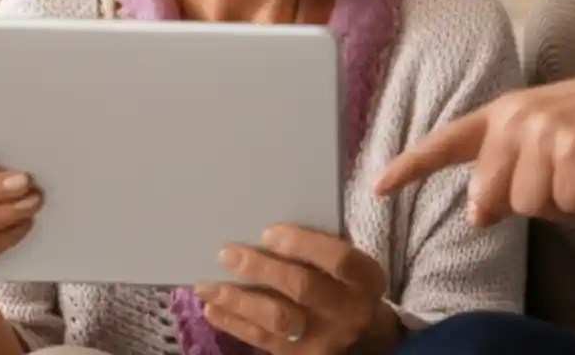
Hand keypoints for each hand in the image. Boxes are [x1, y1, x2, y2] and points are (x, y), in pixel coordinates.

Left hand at [198, 226, 400, 354]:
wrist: (367, 343)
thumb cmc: (350, 290)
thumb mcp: (353, 269)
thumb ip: (324, 250)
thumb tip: (270, 233)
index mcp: (366, 281)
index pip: (339, 259)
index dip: (302, 244)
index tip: (268, 232)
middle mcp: (348, 312)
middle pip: (303, 287)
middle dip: (261, 268)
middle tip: (227, 254)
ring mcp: (324, 340)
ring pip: (277, 318)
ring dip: (238, 299)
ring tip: (207, 285)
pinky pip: (263, 340)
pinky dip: (234, 323)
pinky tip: (213, 308)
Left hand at [376, 71, 574, 225]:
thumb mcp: (549, 134)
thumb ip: (507, 166)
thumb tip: (477, 215)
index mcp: (506, 110)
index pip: (448, 141)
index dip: (411, 167)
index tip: (378, 187)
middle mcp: (518, 118)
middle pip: (493, 196)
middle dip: (528, 201)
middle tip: (566, 173)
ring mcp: (546, 134)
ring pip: (532, 208)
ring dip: (565, 203)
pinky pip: (570, 208)